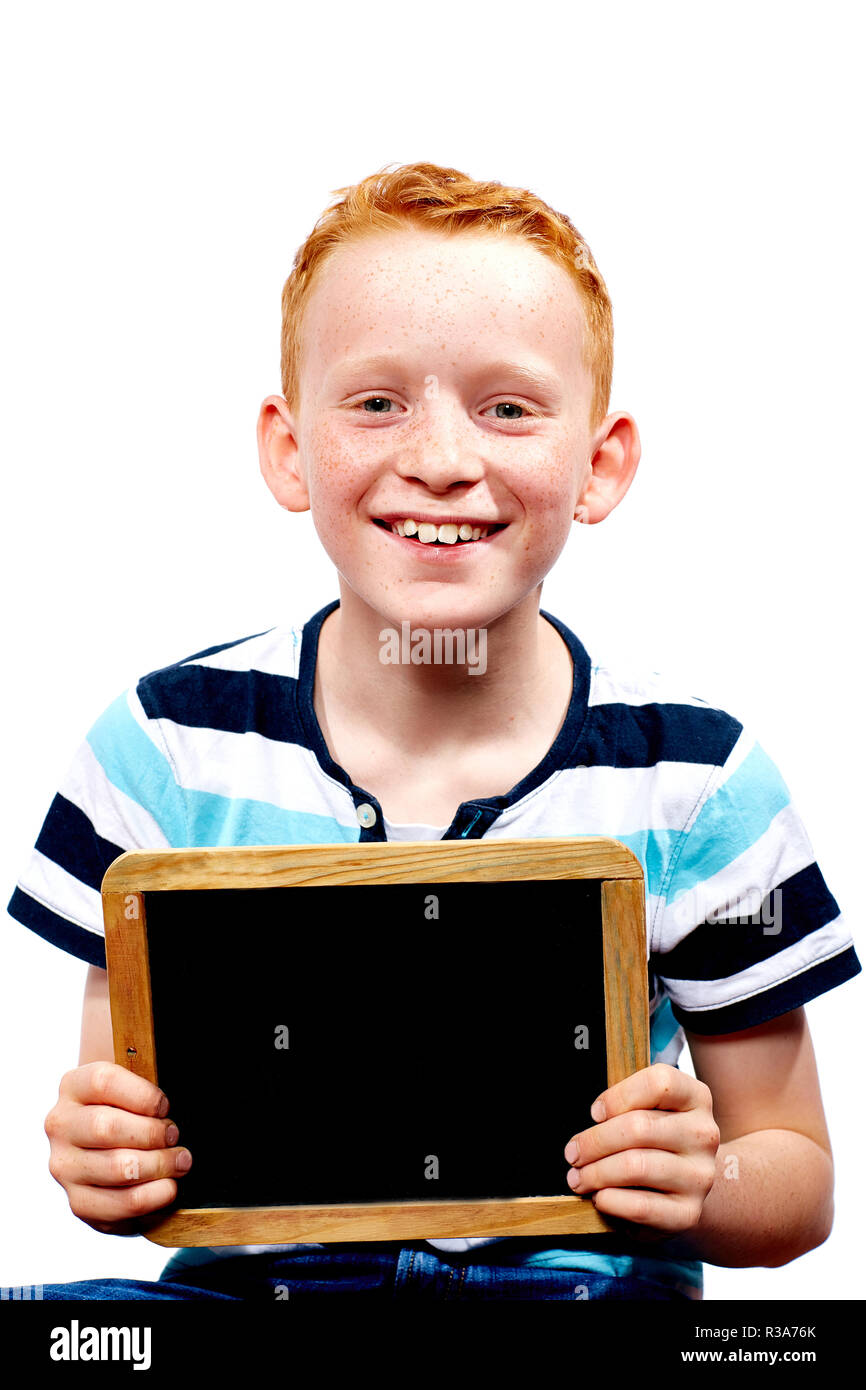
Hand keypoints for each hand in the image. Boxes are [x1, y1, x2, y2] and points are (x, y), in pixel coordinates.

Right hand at [44, 1061, 192, 1234]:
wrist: (114, 1159)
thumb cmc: (131, 1115)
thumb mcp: (133, 1091)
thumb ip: (145, 1087)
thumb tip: (168, 1097)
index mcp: (73, 1087)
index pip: (103, 1082)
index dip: (143, 1095)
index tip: (165, 1107)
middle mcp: (61, 1125)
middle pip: (107, 1127)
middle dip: (152, 1133)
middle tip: (174, 1136)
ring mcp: (65, 1166)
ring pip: (118, 1167)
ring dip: (159, 1164)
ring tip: (179, 1160)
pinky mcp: (79, 1201)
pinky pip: (123, 1202)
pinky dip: (155, 1194)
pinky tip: (169, 1185)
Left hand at [563, 1063, 719, 1239]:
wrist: (686, 1190)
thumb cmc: (656, 1142)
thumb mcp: (650, 1111)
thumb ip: (627, 1105)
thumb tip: (596, 1117)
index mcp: (696, 1098)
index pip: (658, 1082)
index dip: (618, 1096)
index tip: (595, 1113)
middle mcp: (704, 1134)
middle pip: (638, 1127)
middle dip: (594, 1142)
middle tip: (572, 1154)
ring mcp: (700, 1175)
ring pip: (636, 1166)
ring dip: (596, 1173)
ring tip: (578, 1178)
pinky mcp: (688, 1213)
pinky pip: (640, 1206)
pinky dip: (610, 1200)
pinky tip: (599, 1197)